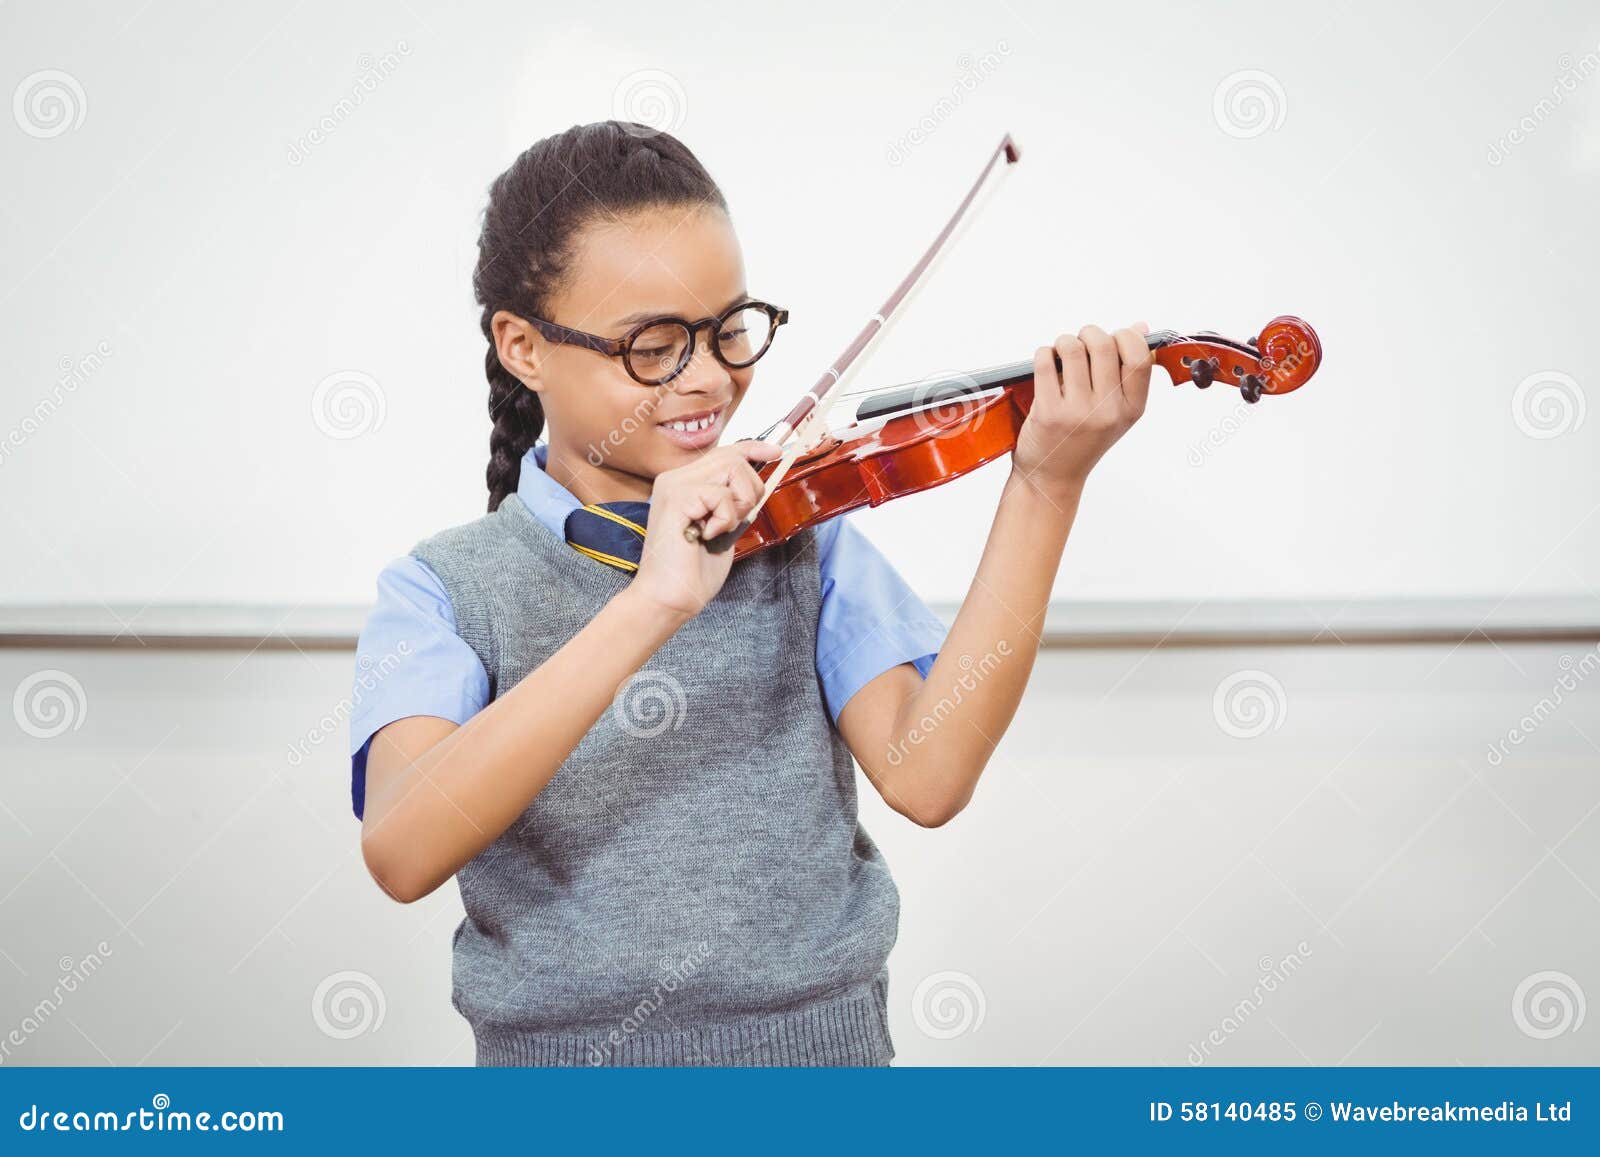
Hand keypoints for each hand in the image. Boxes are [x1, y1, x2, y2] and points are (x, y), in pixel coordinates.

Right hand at [628, 440, 782, 619]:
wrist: (670, 597)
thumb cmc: (693, 570)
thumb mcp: (723, 527)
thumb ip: (732, 503)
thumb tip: (757, 485)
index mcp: (684, 483)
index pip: (724, 452)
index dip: (753, 448)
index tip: (776, 452)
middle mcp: (676, 478)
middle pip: (732, 456)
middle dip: (750, 488)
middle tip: (736, 519)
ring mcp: (674, 485)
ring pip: (731, 468)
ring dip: (738, 503)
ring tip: (719, 528)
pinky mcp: (677, 498)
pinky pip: (721, 494)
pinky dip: (725, 518)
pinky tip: (707, 535)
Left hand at [1012, 322, 1151, 504]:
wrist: (1054, 476)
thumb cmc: (1084, 439)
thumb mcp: (1116, 410)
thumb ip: (1129, 371)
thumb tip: (1140, 327)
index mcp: (1131, 409)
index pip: (1140, 357)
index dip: (1126, 336)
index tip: (1115, 337)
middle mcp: (1108, 411)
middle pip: (1104, 346)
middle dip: (1090, 334)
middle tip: (1082, 342)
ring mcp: (1077, 412)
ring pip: (1072, 349)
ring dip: (1065, 341)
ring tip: (1062, 351)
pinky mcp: (1048, 412)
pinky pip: (1045, 362)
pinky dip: (1044, 353)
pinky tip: (1047, 362)